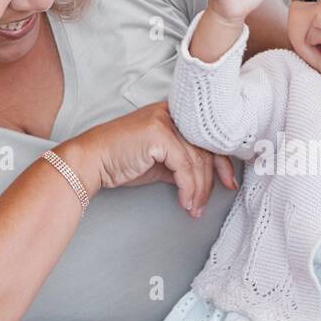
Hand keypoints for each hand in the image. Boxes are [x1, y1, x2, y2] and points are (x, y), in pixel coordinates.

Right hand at [70, 101, 237, 217]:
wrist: (91, 161)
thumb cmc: (119, 161)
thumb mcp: (159, 162)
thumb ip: (181, 164)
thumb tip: (203, 178)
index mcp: (173, 115)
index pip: (206, 137)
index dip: (221, 161)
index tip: (228, 181)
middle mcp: (171, 113)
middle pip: (205, 148)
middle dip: (214, 179)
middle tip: (213, 200)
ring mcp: (165, 121)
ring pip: (196, 160)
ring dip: (199, 190)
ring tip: (194, 207)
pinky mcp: (159, 134)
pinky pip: (184, 166)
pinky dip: (188, 188)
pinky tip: (185, 201)